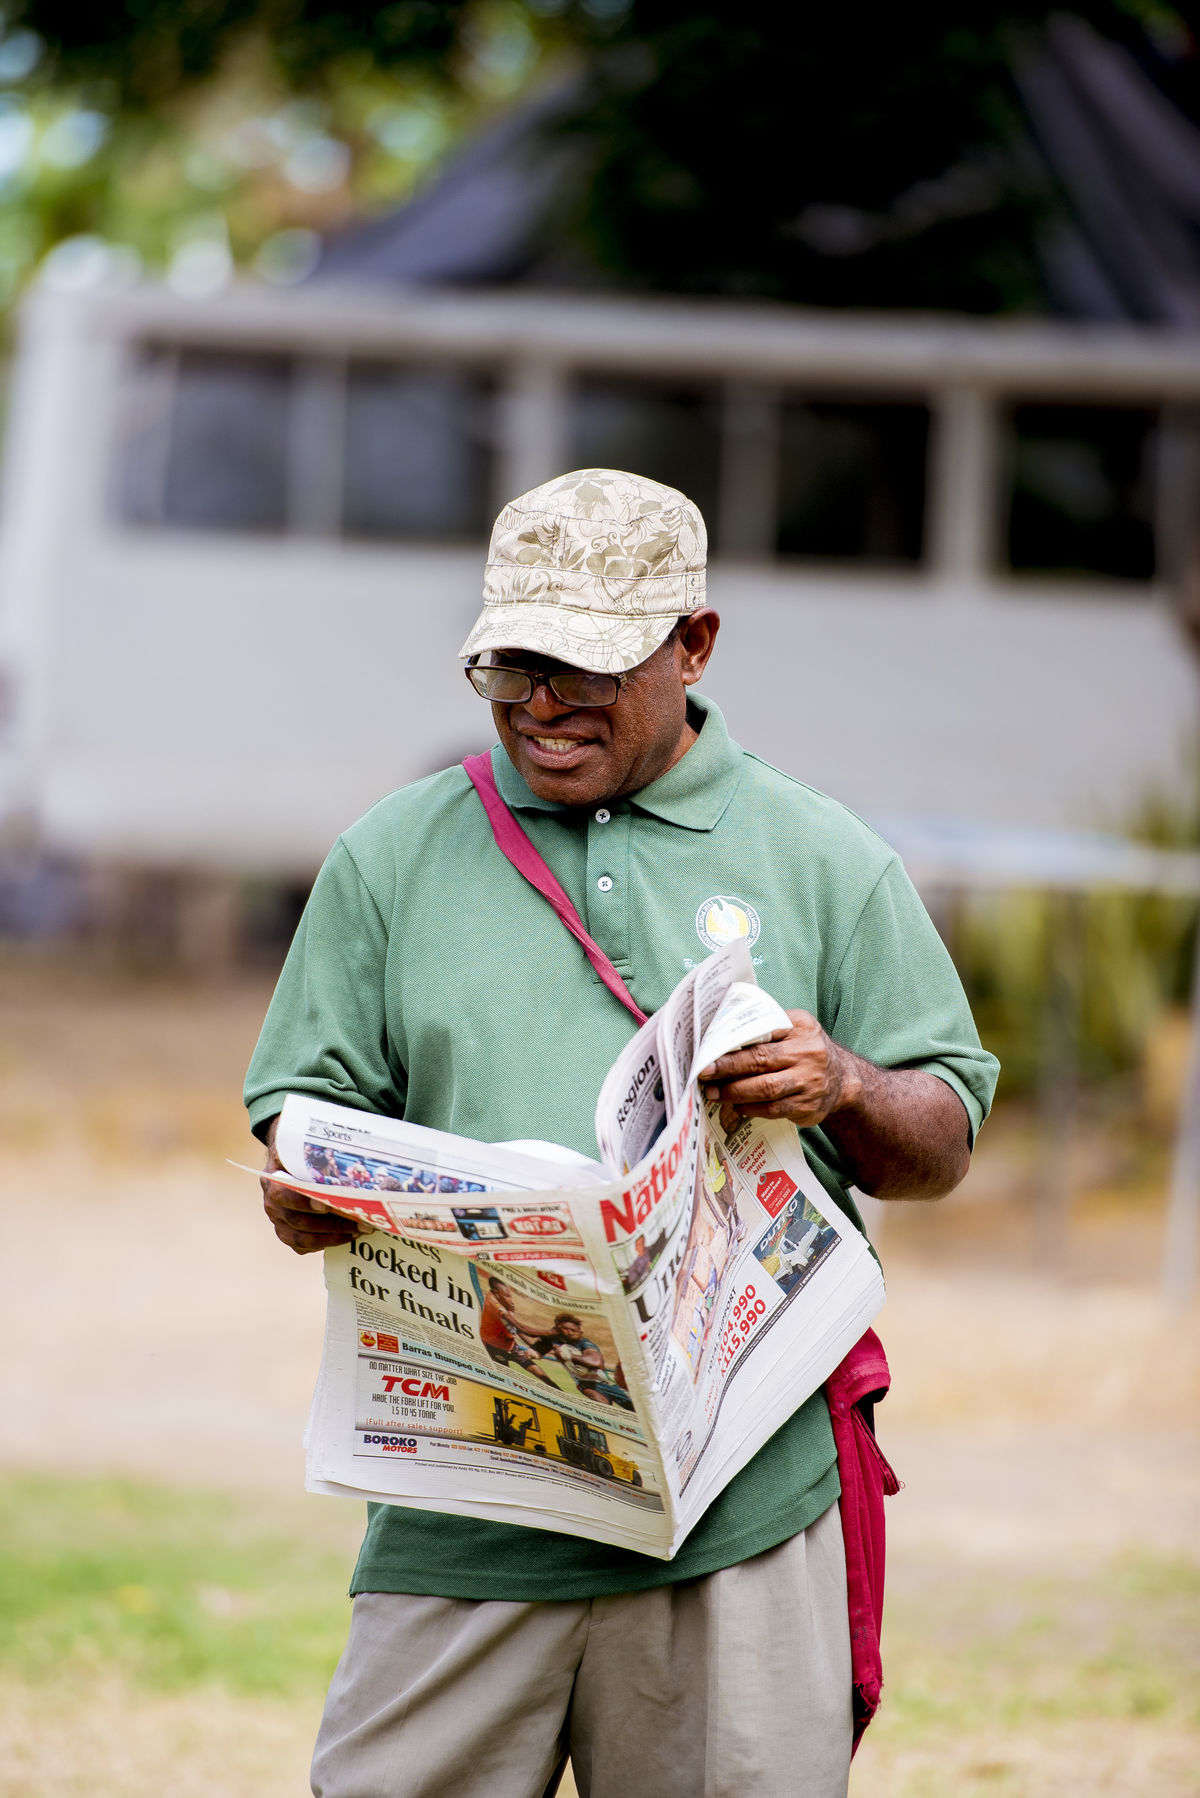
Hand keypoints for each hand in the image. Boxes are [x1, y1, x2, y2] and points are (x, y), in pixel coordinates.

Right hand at [260, 1124, 362, 1254]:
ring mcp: (278, 1221)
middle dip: (332, 1224)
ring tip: (358, 1230)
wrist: (287, 1157)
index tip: (326, 1205)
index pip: (283, 1196)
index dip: (303, 1202)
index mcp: (273, 1180)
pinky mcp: (287, 1233)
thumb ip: (320, 1152)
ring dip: (332, 1237)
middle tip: (360, 1221)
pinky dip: (325, 1243)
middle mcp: (272, 1204)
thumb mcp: (304, 1146)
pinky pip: (303, 1246)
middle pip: (298, 1221)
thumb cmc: (301, 1152)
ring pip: (301, 1239)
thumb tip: (355, 1150)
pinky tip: (347, 1236)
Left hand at [698, 1010, 861, 1132]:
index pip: (763, 1030)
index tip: (709, 1050)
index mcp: (801, 1027)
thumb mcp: (795, 1029)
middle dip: (728, 1067)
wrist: (842, 1079)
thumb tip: (720, 1035)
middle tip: (704, 1073)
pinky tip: (737, 1106)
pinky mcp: (808, 1106)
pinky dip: (752, 1108)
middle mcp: (809, 1053)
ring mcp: (810, 1081)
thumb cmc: (804, 1050)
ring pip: (767, 1088)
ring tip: (714, 1093)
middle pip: (761, 1059)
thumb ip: (766, 1028)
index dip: (734, 1041)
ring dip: (736, 1092)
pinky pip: (775, 1109)